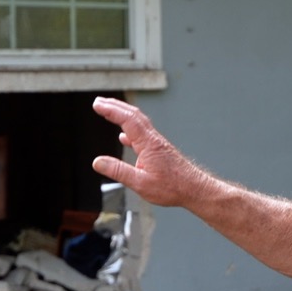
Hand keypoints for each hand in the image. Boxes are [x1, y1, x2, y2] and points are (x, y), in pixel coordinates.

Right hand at [91, 97, 208, 207]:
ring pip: (138, 122)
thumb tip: (98, 162)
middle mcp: (153, 139)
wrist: (194, 188)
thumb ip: (118, 171)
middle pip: (133, 115)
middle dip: (115, 106)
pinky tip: (123, 137)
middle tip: (99, 102)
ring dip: (122, 114)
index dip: (111, 110)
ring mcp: (157, 143)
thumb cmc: (172, 187)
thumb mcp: (140, 183)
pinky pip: (142, 134)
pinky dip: (130, 130)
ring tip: (109, 112)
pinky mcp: (159, 150)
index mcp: (148, 144)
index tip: (97, 104)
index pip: (127, 120)